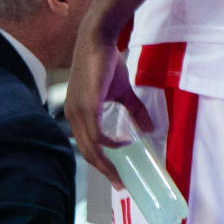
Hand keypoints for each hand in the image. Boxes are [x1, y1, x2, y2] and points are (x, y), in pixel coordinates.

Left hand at [64, 22, 152, 189]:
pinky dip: (110, 144)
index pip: (86, 146)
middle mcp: (72, 116)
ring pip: (91, 148)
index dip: (101, 162)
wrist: (99, 39)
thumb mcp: (122, 92)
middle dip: (105, 170)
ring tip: (122, 173)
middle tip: (120, 183)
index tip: (116, 175)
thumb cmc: (107, 62)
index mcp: (77, 114)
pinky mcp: (87, 106)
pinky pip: (96, 135)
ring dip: (107, 163)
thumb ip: (134, 111)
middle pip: (87, 153)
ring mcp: (77, 112)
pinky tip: (124, 144)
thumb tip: (150, 128)